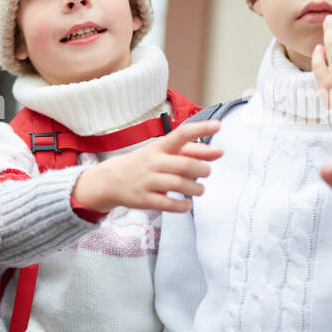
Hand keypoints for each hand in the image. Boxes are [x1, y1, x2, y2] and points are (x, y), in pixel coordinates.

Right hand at [70, 118, 223, 213]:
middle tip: (206, 173)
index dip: (200, 129)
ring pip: (178, 184)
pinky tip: (187, 204)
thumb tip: (220, 153)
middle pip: (184, 164)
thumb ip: (192, 152)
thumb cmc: (145, 164)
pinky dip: (182, 205)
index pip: (181, 134)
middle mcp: (153, 162)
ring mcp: (147, 181)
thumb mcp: (164, 153)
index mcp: (160, 147)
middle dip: (202, 169)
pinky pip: (167, 204)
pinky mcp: (144, 199)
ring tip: (199, 190)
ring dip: (196, 189)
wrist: (111, 180)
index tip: (218, 125)